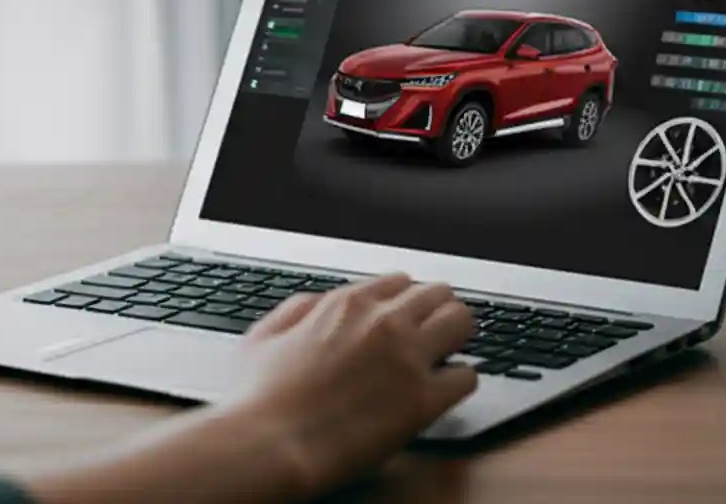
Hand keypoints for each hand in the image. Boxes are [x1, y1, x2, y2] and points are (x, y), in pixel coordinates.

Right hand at [233, 273, 476, 495]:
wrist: (269, 443)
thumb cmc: (257, 398)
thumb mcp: (263, 335)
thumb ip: (296, 311)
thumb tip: (314, 305)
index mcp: (347, 303)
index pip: (399, 282)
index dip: (403, 301)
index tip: (403, 317)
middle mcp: (384, 321)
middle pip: (438, 294)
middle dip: (437, 311)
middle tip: (434, 333)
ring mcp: (408, 358)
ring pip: (462, 322)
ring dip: (455, 337)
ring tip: (445, 356)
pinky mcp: (424, 399)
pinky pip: (468, 376)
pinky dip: (459, 381)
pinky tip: (444, 392)